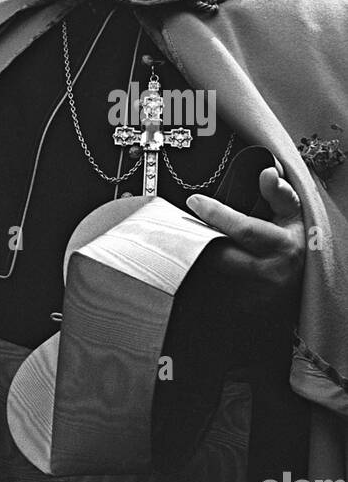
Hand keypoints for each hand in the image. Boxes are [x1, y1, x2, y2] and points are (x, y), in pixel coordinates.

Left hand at [187, 167, 304, 303]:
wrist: (302, 284)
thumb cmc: (295, 243)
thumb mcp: (294, 215)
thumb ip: (279, 194)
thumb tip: (267, 173)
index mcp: (283, 247)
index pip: (244, 230)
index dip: (216, 214)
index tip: (194, 201)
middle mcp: (270, 273)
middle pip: (222, 255)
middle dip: (198, 237)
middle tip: (180, 221)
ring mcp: (256, 295)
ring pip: (214, 273)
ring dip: (196, 254)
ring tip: (182, 237)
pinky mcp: (244, 308)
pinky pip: (213, 286)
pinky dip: (201, 271)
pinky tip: (192, 257)